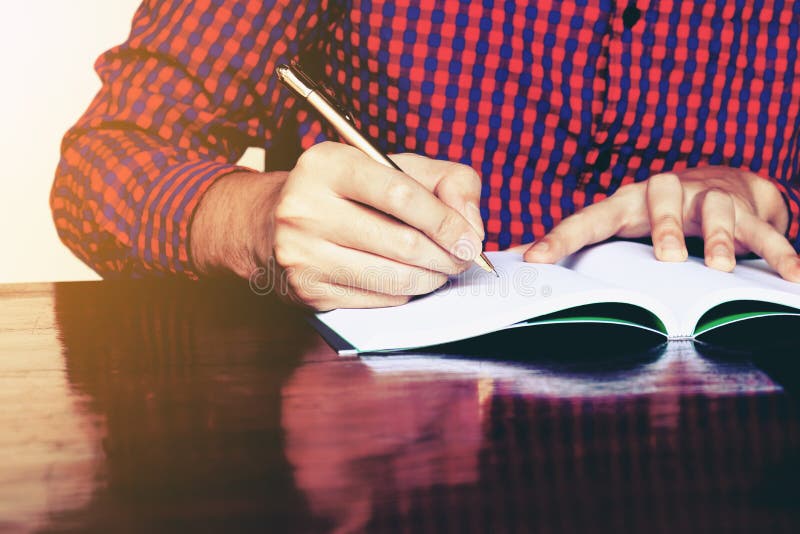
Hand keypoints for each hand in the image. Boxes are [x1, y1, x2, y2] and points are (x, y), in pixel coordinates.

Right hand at [192, 142, 484, 309]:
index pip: (400, 195)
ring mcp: (302, 254)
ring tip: (441, 270)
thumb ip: (444, 180)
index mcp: (327, 164)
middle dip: (445, 256)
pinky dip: (403, 292)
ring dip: (430, 279)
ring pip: (392, 278)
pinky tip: (407, 279)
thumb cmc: (344, 192)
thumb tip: (470, 225)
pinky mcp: (307, 290)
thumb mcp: (389, 166)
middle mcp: (306, 208)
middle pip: (402, 243)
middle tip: (462, 259)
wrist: (268, 224)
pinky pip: (377, 299)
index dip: (445, 221)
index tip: (470, 240)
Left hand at [523, 166, 799, 280]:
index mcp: (627, 201)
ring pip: (716, 208)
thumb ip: (577, 242)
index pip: (589, 216)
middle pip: (662, 194)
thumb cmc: (656, 211)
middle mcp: (668, 193)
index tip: (535, 259)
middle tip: (667, 256)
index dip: (561, 237)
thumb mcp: (618, 223)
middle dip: (664, 224)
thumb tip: (516, 258)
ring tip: (719, 267)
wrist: (724, 181)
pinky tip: (794, 277)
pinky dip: (780, 253)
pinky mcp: (747, 211)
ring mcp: (710, 198)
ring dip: (719, 237)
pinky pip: (766, 232)